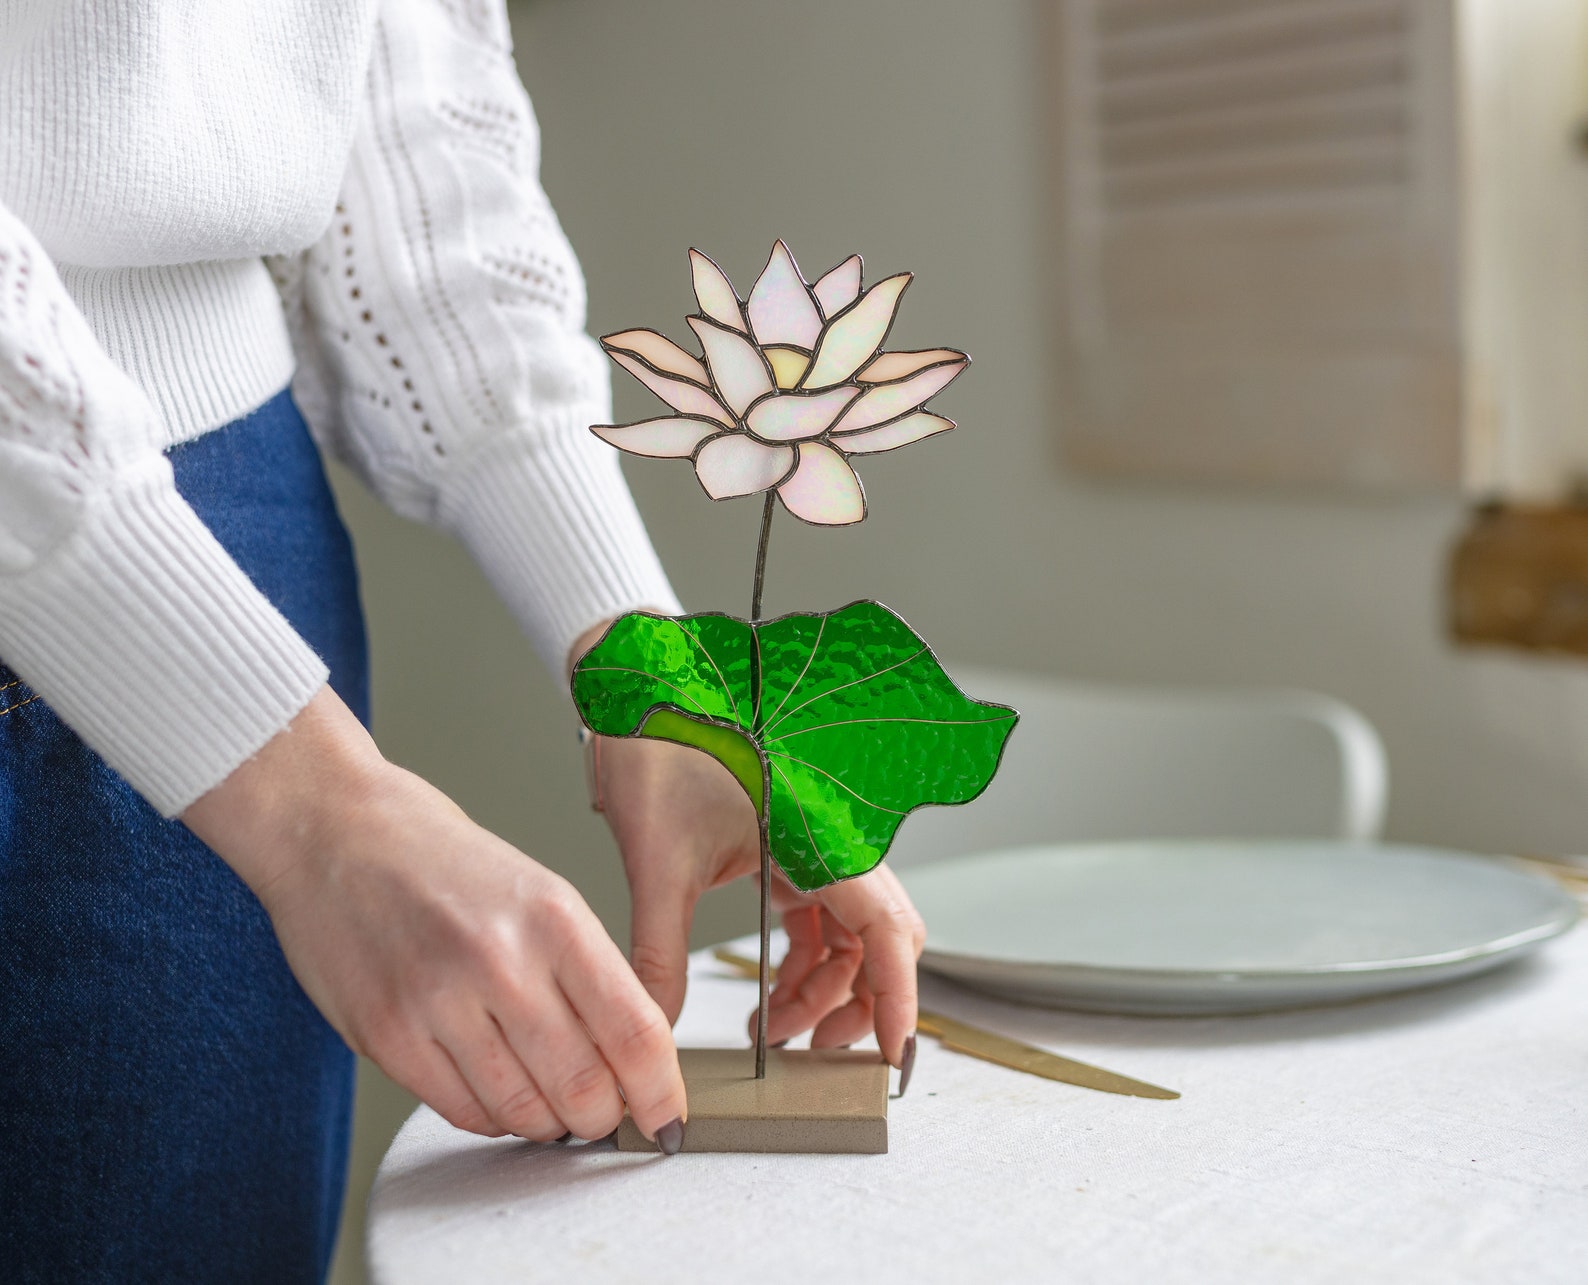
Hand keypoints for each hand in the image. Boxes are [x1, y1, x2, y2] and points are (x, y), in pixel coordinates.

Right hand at [182, 687, 686, 1145]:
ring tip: (547, 1098)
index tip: (666, 1117)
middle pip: (585, 1088)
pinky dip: (492, 1116)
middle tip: (602, 1111)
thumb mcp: (540, 894)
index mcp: (555, 918)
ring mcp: (439, 1002)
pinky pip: (462, 1112)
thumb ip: (587, 974)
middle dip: (603, 1118)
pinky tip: (495, 1087)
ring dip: (547, 1121)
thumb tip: (633, 1060)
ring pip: (524, 1112)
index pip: (636, 1032)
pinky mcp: (387, 1036)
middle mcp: (501, 960)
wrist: (337, 831)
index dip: (660, 1093)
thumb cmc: (444, 862)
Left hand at [594, 732, 925, 1070]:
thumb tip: (655, 1023)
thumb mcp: (659, 862)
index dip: (898, 998)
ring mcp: (819, 843)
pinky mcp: (795, 847)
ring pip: (852, 937)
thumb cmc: (661, 750)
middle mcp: (835, 839)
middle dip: (858, 1005)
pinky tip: (769, 997)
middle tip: (812, 1052)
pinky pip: (822, 920)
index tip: (893, 1054)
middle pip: (883, 941)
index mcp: (824, 833)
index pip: (888, 931)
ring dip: (822, 991)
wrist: (645, 696)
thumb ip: (659, 953)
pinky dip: (803, 965)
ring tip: (770, 1030)